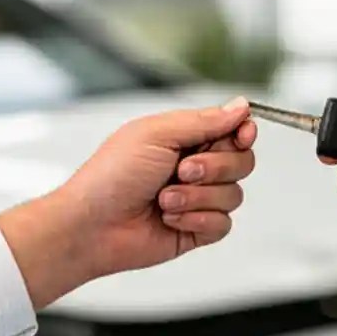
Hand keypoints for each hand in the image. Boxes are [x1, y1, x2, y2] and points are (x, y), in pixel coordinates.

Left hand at [0, 97, 255, 307]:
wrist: (92, 225)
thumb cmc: (111, 175)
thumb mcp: (157, 134)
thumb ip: (205, 121)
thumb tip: (241, 106)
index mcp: (185, 139)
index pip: (234, 130)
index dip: (244, 132)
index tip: (242, 135)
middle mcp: (196, 167)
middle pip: (242, 162)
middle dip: (214, 167)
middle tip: (182, 171)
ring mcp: (198, 199)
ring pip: (233, 195)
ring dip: (197, 197)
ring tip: (163, 200)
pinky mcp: (197, 229)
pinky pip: (223, 224)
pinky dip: (196, 220)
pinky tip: (169, 219)